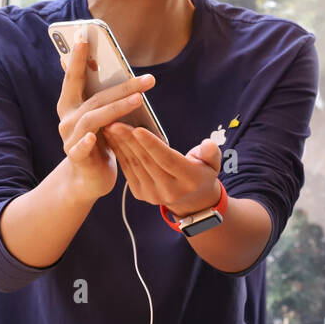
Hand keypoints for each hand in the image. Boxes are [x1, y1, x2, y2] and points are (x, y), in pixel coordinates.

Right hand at [55, 29, 155, 201]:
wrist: (87, 179)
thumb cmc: (99, 140)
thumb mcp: (101, 115)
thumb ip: (102, 95)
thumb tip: (114, 65)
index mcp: (71, 105)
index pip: (73, 77)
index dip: (76, 57)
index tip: (83, 35)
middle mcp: (68, 119)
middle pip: (95, 98)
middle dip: (122, 86)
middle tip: (149, 79)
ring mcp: (70, 139)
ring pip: (94, 119)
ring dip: (117, 108)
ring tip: (139, 100)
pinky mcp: (76, 158)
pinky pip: (81, 149)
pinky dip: (87, 143)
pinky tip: (96, 137)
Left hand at [105, 122, 222, 216]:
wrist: (192, 200)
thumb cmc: (203, 172)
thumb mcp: (213, 163)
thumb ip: (211, 152)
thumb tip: (207, 144)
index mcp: (189, 180)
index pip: (167, 160)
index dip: (152, 145)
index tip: (137, 129)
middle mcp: (170, 190)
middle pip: (147, 161)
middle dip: (130, 141)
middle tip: (115, 123)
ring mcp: (153, 194)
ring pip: (135, 165)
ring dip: (121, 146)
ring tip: (111, 128)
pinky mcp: (141, 194)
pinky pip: (129, 171)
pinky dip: (120, 154)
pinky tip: (114, 140)